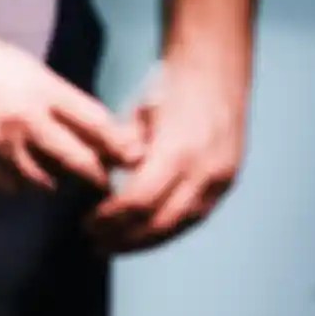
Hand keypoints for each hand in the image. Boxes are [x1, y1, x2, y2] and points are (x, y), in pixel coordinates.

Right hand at [0, 32, 141, 192]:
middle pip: (78, 159)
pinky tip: (19, 173)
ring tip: (57, 177)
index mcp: (43, 89)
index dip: (118, 145)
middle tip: (103, 182)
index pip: (95, 123)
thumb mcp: (29, 69)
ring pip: (45, 181)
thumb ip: (59, 98)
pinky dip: (20, 183)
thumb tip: (90, 128)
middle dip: (96, 175)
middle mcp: (27, 119)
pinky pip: (11, 186)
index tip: (130, 158)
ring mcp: (1, 144)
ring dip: (55, 181)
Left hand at [89, 61, 248, 253]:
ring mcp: (220, 179)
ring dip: (143, 242)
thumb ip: (121, 154)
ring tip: (113, 247)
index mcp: (177, 151)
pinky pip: (193, 218)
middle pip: (158, 223)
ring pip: (177, 227)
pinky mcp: (226, 182)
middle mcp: (203, 170)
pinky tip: (142, 236)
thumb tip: (102, 186)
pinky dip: (165, 231)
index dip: (110, 219)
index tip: (87, 224)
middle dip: (123, 239)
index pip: (138, 202)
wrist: (215, 68)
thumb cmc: (167, 87)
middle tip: (94, 243)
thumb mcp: (136, 117)